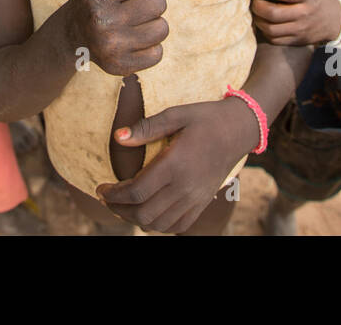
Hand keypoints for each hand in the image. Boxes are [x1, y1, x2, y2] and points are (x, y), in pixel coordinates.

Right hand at [67, 0, 167, 76]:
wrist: (73, 36)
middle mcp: (100, 19)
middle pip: (159, 4)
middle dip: (150, 3)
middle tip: (130, 8)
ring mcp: (109, 46)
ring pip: (162, 29)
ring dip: (153, 25)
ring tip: (133, 25)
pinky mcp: (118, 67)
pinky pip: (158, 54)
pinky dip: (150, 48)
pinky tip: (132, 42)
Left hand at [97, 98, 257, 232]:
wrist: (239, 129)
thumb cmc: (205, 118)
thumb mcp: (176, 114)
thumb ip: (146, 127)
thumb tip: (118, 138)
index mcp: (174, 164)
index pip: (136, 191)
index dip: (113, 194)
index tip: (101, 188)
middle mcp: (185, 187)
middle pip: (143, 213)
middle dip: (119, 209)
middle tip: (107, 198)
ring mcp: (195, 198)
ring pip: (159, 224)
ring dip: (136, 219)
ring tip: (124, 205)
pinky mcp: (203, 202)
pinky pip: (178, 225)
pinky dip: (159, 224)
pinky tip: (149, 211)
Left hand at [251, 0, 340, 45]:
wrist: (334, 21)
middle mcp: (305, 13)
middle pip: (274, 13)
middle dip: (258, 6)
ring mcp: (301, 29)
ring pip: (272, 29)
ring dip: (258, 20)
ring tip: (255, 11)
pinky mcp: (296, 40)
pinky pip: (275, 39)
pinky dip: (265, 31)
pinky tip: (262, 22)